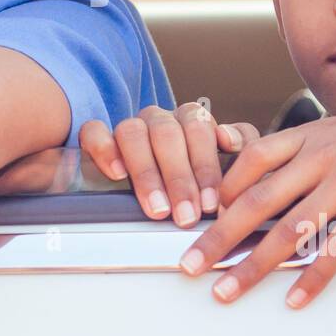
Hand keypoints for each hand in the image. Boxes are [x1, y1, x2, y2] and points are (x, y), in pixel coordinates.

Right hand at [79, 103, 261, 226]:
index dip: (206, 166)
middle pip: (167, 133)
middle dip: (179, 178)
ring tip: (158, 209)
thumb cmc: (200, 182)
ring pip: (132, 132)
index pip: (200, 128)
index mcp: (191, 120)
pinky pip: (94, 131)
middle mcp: (160, 119)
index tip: (211, 204)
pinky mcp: (97, 138)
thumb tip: (229, 139)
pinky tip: (117, 174)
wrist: (149, 188)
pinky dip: (104, 149)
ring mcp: (130, 126)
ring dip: (147, 173)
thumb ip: (241, 147)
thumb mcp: (229, 166)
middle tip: (186, 216)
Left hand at [179, 88, 335, 306]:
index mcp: (311, 135)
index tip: (200, 216)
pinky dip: (313, 276)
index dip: (222, 189)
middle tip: (190, 264)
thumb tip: (277, 177)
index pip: (251, 160)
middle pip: (257, 201)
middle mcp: (322, 157)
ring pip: (290, 229)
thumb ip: (310, 151)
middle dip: (219, 236)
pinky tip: (295, 298)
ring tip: (227, 290)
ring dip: (254, 265)